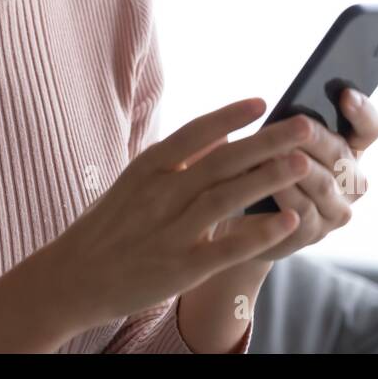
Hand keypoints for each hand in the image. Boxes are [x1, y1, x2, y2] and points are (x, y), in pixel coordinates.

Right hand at [40, 98, 318, 329]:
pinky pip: (226, 247)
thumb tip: (224, 135)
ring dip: (268, 178)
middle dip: (267, 141)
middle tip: (305, 126)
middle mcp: (160, 194)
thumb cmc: (110, 226)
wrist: (72, 277)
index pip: (195, 132)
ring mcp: (170, 231)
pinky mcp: (180, 267)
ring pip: (227, 198)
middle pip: (222, 161)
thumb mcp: (135, 182)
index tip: (264, 101)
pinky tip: (288, 220)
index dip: (230, 116)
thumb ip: (179, 160)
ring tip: (304, 164)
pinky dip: (258, 233)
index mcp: (148, 167)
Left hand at [206, 88, 377, 261]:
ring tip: (276, 151)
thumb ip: (294, 126)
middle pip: (340, 153)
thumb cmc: (266, 165)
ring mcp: (336, 210)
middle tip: (296, 124)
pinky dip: (287, 195)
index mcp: (350, 151)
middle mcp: (352, 182)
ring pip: (323, 183)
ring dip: (299, 166)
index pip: (370, 127)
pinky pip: (303, 211)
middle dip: (316, 137)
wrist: (245, 217)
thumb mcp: (281, 140)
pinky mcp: (314, 233)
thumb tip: (293, 106)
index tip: (345, 94)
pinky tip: (271, 184)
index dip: (362, 111)